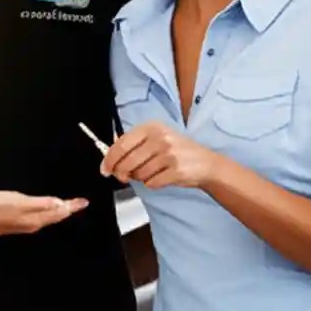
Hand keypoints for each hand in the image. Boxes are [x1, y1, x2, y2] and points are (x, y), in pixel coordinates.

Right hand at [0, 190, 88, 238]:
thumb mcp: (19, 201)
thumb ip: (40, 203)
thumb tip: (59, 204)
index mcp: (35, 218)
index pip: (59, 212)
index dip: (72, 206)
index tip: (84, 201)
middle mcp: (32, 223)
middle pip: (55, 216)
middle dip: (68, 209)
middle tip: (79, 203)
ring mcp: (24, 224)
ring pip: (47, 218)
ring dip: (58, 212)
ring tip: (66, 206)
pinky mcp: (16, 222)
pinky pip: (39, 217)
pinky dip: (47, 212)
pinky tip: (45, 209)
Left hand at [100, 121, 222, 189]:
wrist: (206, 163)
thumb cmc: (176, 152)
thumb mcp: (156, 139)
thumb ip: (133, 145)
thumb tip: (108, 158)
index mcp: (151, 127)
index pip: (121, 144)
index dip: (110, 159)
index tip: (105, 169)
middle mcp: (160, 137)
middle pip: (127, 161)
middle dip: (121, 173)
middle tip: (123, 177)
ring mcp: (169, 153)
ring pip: (139, 174)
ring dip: (141, 178)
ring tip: (152, 173)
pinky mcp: (176, 170)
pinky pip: (151, 183)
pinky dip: (153, 184)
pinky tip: (162, 178)